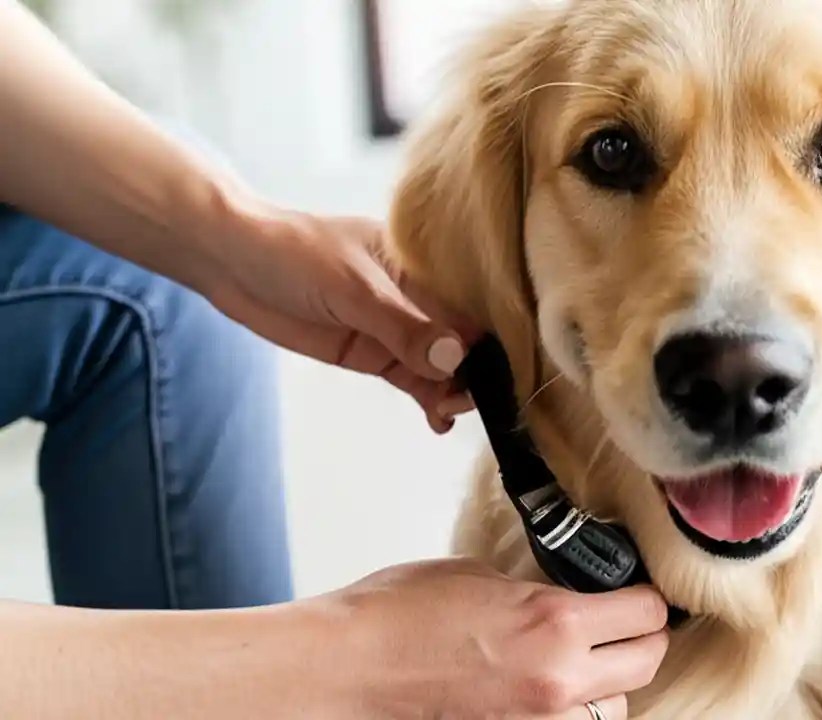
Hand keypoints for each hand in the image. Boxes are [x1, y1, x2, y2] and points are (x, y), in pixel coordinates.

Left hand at [198, 196, 475, 432]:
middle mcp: (417, 295)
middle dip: (472, 371)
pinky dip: (428, 399)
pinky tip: (438, 420)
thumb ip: (403, 326)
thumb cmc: (293, 254)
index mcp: (422, 264)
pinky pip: (413, 379)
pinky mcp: (373, 352)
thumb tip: (454, 358)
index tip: (497, 373)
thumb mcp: (353, 289)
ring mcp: (396, 327)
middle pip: (462, 338)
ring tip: (447, 412)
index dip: (488, 338)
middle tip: (464, 400)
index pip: (470, 304)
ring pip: (440, 364)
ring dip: (450, 390)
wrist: (231, 261)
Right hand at [306, 558, 668, 718]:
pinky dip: (573, 710)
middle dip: (641, 638)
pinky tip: (552, 690)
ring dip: (610, 684)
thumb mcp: (480, 576)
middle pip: (647, 664)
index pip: (647, 613)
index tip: (636, 592)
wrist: (346, 668)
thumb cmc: (397, 616)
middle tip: (626, 622)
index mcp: (555, 622)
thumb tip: (568, 596)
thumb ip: (537, 591)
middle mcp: (560, 680)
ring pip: (616, 708)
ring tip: (585, 662)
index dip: (646, 598)